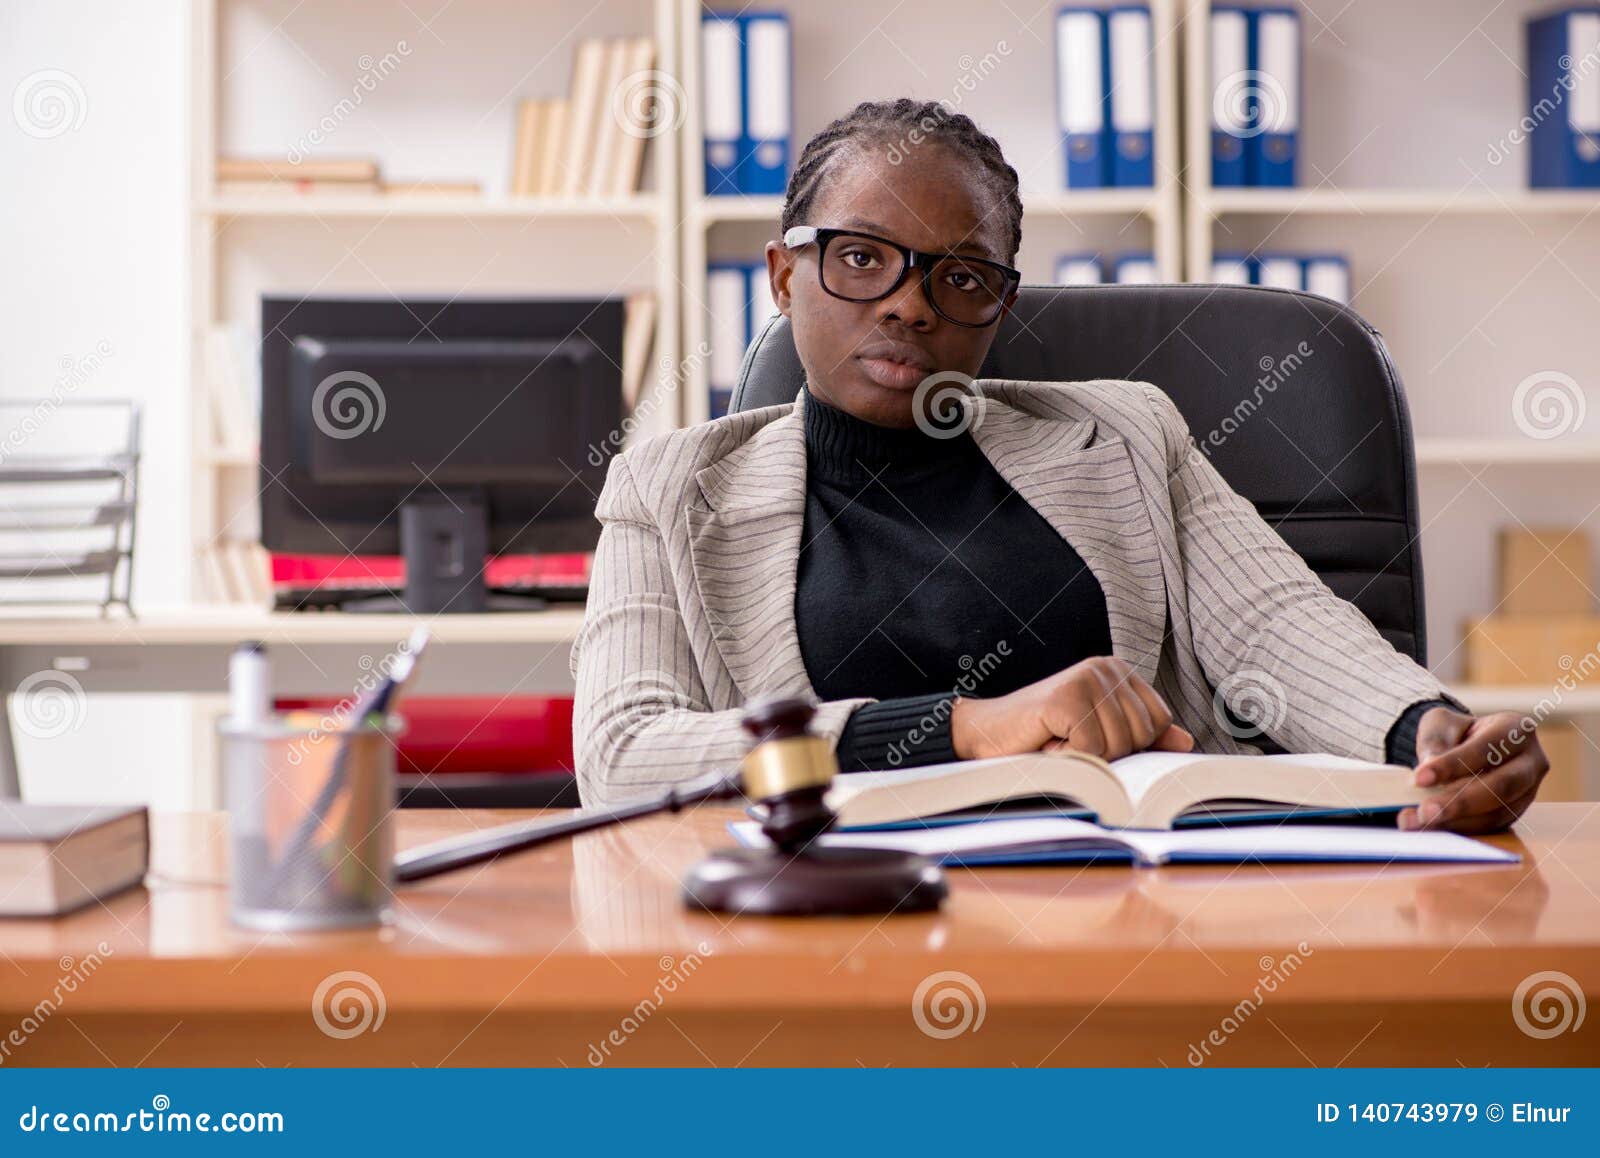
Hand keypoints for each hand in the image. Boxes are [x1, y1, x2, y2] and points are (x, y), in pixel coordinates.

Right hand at [949, 655, 1193, 760]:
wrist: (984, 734)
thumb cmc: (1041, 738)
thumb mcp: (1099, 737)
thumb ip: (1141, 737)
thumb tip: (1185, 741)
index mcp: (1117, 672)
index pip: (1159, 721)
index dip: (1130, 744)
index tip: (1092, 739)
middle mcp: (1105, 667)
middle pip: (1141, 736)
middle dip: (1108, 754)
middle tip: (1070, 742)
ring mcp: (1085, 678)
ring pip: (1118, 746)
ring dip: (1086, 759)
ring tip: (1058, 742)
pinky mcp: (1066, 697)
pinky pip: (1092, 750)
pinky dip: (1069, 759)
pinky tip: (1047, 744)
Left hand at [1401, 707, 1547, 833]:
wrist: (1467, 746)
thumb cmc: (1457, 731)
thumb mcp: (1442, 723)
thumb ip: (1435, 741)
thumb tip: (1429, 768)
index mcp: (1516, 729)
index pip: (1486, 749)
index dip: (1453, 765)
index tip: (1420, 778)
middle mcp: (1531, 761)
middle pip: (1501, 786)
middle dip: (1460, 801)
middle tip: (1425, 811)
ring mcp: (1528, 790)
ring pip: (1498, 812)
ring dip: (1457, 821)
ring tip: (1420, 822)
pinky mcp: (1516, 812)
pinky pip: (1491, 826)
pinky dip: (1460, 829)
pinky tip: (1433, 827)